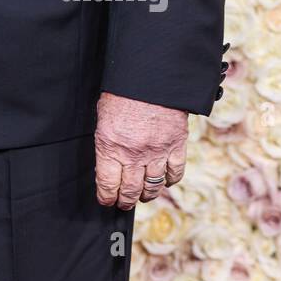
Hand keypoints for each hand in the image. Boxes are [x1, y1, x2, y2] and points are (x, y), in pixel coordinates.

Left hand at [94, 91, 188, 209]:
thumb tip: (108, 161)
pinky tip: (165, 181)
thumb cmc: (123, 93)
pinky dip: (170, 180)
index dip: (106, 197)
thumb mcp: (104, 116)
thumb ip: (107, 141)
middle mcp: (133, 154)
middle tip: (123, 203)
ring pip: (153, 187)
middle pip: (130, 191)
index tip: (106, 200)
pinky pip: (175, 173)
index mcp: (110, 146)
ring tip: (142, 195)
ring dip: (146, 194)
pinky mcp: (176, 146)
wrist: (151, 77)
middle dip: (125, 201)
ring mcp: (157, 152)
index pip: (107, 184)